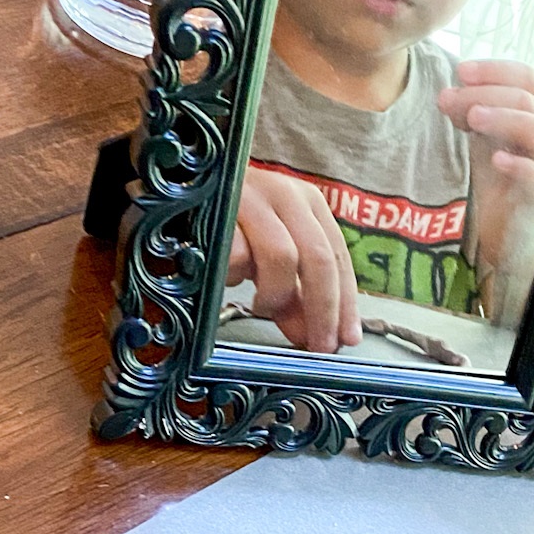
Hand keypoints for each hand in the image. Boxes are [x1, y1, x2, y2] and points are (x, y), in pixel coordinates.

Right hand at [227, 165, 361, 353]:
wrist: (187, 188)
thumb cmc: (233, 227)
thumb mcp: (271, 258)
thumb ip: (294, 295)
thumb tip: (309, 338)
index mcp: (307, 203)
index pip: (337, 257)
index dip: (345, 303)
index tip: (347, 340)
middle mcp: (284, 194)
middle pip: (318, 258)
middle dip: (322, 309)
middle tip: (317, 344)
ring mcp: (251, 196)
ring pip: (281, 256)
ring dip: (275, 294)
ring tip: (261, 306)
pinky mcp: (217, 206)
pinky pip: (235, 255)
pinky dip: (235, 277)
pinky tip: (227, 277)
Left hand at [436, 61, 533, 325]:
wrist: (511, 247)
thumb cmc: (503, 194)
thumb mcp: (485, 146)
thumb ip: (474, 118)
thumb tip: (449, 92)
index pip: (529, 80)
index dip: (495, 70)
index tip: (460, 72)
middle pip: (532, 100)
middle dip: (488, 93)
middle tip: (450, 98)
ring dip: (505, 117)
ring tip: (470, 119)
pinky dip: (521, 166)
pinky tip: (496, 160)